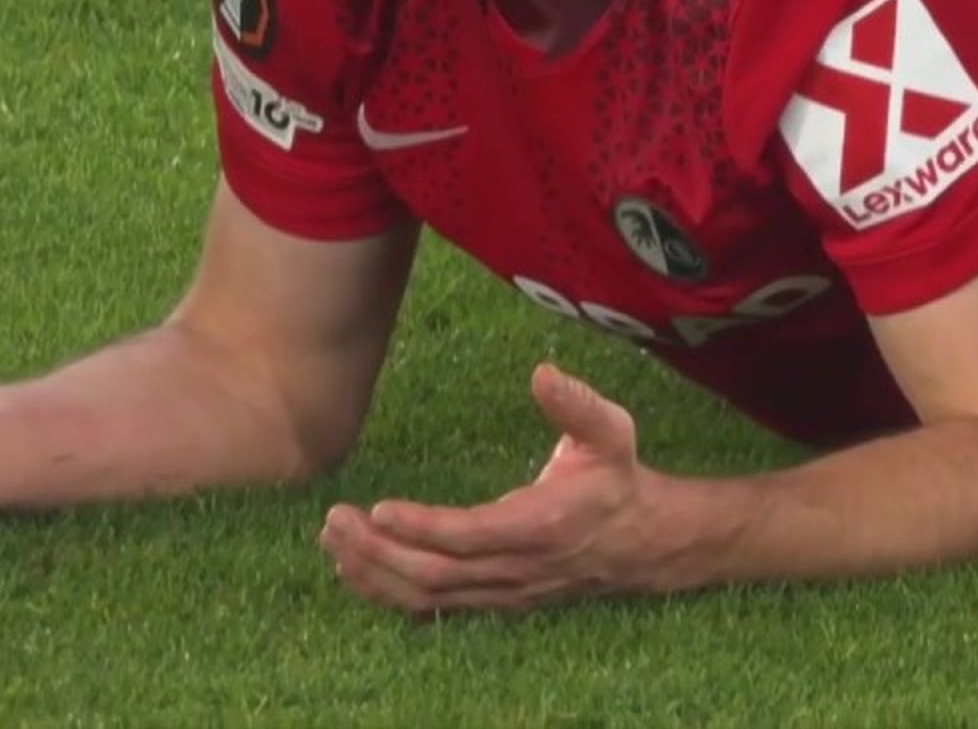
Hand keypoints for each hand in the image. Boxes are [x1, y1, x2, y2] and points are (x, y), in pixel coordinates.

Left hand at [319, 363, 665, 614]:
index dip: (422, 528)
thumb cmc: (617, 479)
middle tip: (334, 520)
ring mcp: (502, 592)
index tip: (379, 508)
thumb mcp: (612, 432)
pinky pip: (433, 606)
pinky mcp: (492, 599)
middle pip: (436, 574)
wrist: (643, 543)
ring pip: (429, 597)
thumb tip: (542, 372)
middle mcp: (517, 568)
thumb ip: (578, 403)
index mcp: (541, 526)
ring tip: (334, 542)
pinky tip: (355, 570)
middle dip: (379, 551)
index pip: (470, 536)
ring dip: (375, 573)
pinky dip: (389, 593)